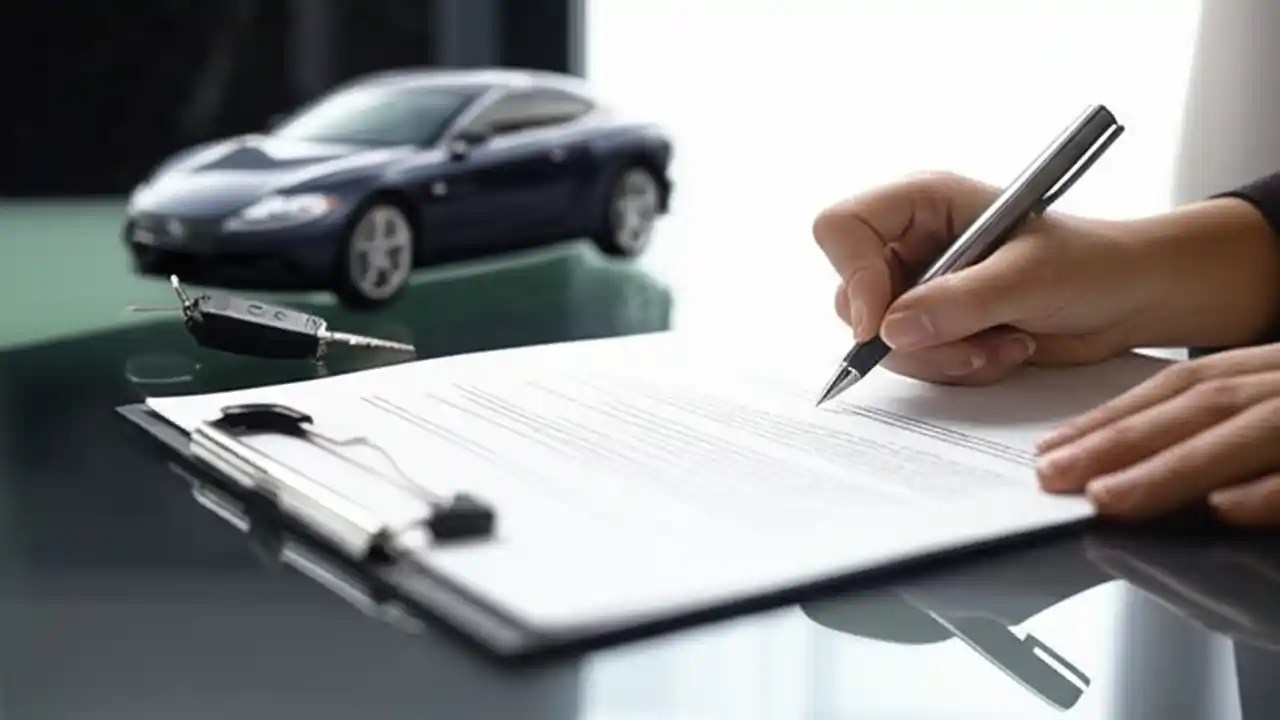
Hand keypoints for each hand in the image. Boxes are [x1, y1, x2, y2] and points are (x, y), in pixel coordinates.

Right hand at [812, 172, 1279, 384]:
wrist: (1131, 301)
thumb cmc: (1093, 264)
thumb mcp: (1030, 278)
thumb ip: (959, 302)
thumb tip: (889, 331)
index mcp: (924, 202)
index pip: (842, 229)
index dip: (852, 276)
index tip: (881, 324)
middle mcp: (911, 243)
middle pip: (853, 296)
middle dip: (914, 335)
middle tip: (970, 344)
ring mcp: (919, 288)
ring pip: (883, 340)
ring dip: (943, 358)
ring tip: (1002, 345)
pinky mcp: (934, 327)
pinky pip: (914, 363)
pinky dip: (957, 369)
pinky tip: (1004, 350)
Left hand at [1036, 342, 1279, 525]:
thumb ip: (1232, 423)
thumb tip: (1148, 458)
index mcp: (1277, 370)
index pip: (1184, 387)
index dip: (1115, 415)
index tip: (1053, 446)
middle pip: (1199, 406)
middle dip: (1118, 442)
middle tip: (1051, 476)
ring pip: (1248, 431)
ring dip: (1169, 468)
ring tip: (1103, 497)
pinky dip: (1266, 491)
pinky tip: (1222, 508)